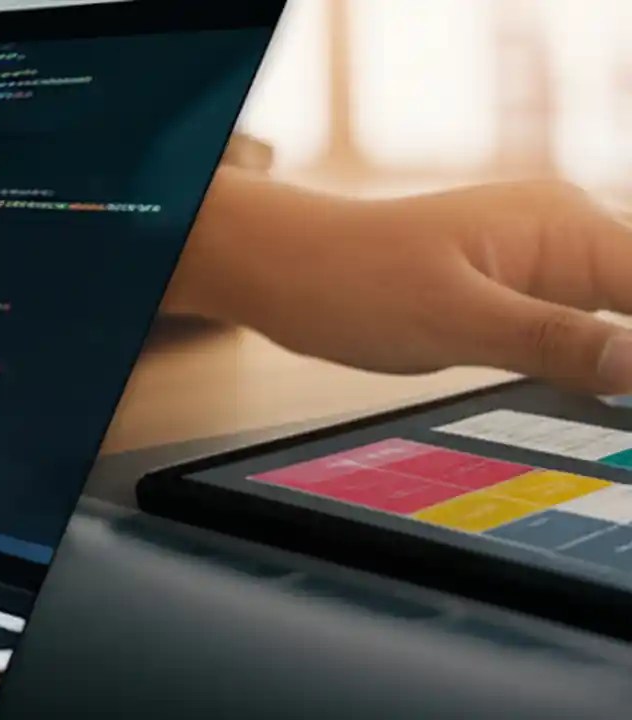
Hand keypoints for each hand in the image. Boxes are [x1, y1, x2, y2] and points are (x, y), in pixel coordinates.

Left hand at [167, 170, 631, 394]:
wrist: (285, 270)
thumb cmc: (351, 282)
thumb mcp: (452, 319)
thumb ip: (552, 340)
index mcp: (565, 226)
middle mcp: (565, 235)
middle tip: (623, 420)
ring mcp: (542, 263)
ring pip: (622, 315)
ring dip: (624, 362)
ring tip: (613, 419)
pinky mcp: (516, 293)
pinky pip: (581, 327)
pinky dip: (599, 361)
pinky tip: (603, 398)